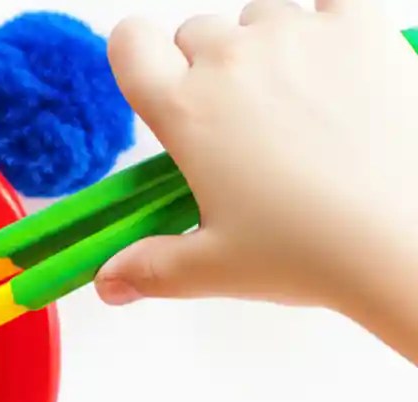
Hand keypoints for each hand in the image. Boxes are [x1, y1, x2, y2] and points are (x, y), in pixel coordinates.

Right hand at [97, 0, 417, 313]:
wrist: (409, 238)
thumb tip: (108, 282)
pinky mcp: (360, 27)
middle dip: (210, 68)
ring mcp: (297, 35)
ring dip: (270, 46)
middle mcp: (231, 60)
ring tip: (299, 102)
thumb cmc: (311, 251)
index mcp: (184, 111)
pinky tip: (338, 62)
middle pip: (198, 32)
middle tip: (242, 125)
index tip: (159, 81)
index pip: (129, 44)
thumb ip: (149, 268)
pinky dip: (330, 22)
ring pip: (262, 16)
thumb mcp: (215, 269)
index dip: (139, 58)